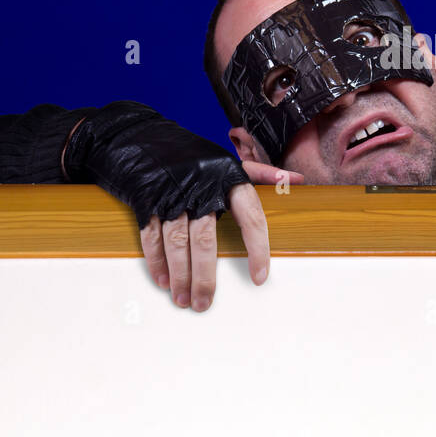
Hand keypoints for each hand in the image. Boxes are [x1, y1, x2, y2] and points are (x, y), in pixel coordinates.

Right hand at [64, 101, 275, 311]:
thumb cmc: (191, 153)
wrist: (139, 134)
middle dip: (205, 276)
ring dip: (180, 275)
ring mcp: (171, 194)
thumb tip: (295, 181)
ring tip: (183, 299)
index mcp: (228, 177)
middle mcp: (201, 186)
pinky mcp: (145, 200)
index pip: (250, 216)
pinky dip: (156, 261)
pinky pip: (152, 236)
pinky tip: (163, 280)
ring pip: (177, 242)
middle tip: (205, 303)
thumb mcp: (226, 159)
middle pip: (206, 239)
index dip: (258, 249)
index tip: (260, 277)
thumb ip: (261, 174)